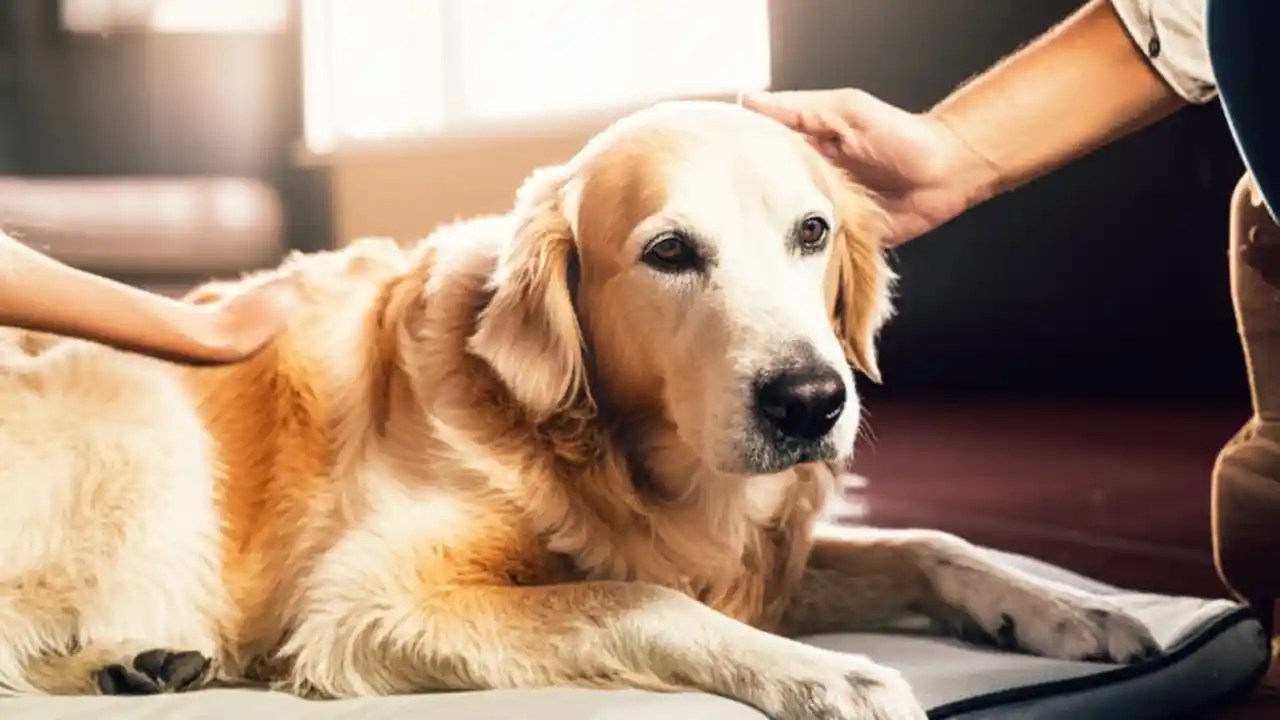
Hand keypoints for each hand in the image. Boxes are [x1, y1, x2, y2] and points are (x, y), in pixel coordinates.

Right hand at [740, 89, 1000, 245]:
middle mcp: (805, 182)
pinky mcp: (837, 242)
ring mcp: (820, 214)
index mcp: (802, 148)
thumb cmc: (899, 136)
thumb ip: (798, 110)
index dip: (733, 160)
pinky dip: (798, 256)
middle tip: (717, 215)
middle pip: (763, 195)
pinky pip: (811, 252)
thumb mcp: (844, 112)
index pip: (756, 154)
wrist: (945, 174)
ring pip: (782, 226)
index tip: (707, 168)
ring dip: (767, 234)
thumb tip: (747, 100)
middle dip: (743, 204)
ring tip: (737, 244)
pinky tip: (774, 263)